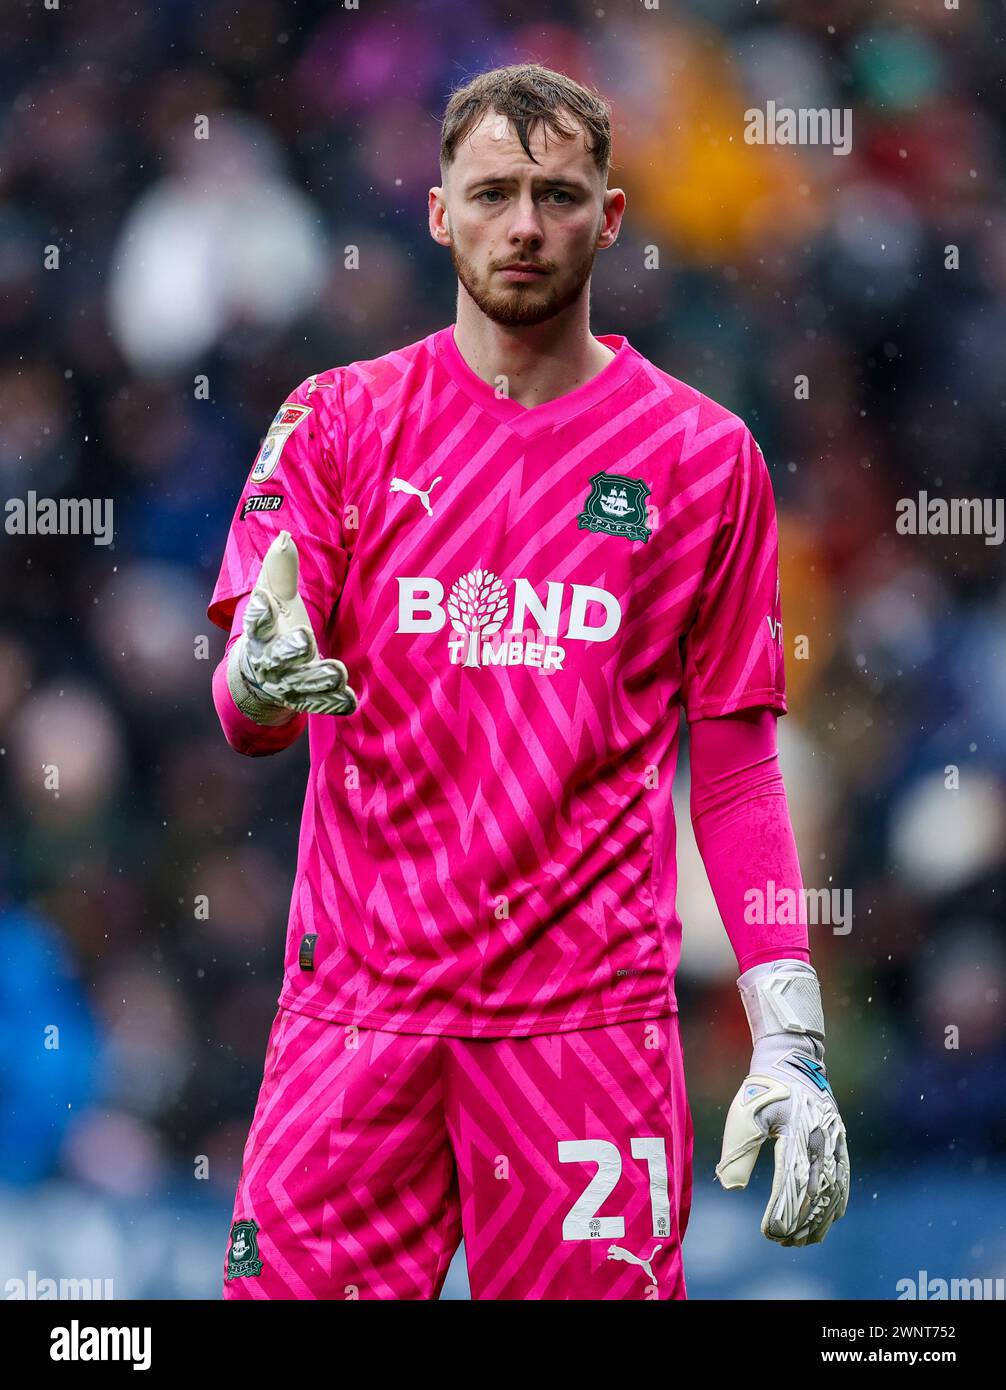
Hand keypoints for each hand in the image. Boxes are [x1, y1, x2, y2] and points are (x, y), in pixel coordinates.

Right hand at [227, 531, 356, 721]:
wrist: (261, 681)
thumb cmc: (273, 629)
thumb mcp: (275, 600)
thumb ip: (280, 571)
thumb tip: (285, 536)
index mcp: (260, 634)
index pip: (256, 622)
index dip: (259, 612)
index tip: (264, 600)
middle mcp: (271, 662)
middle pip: (279, 658)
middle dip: (291, 650)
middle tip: (305, 640)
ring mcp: (290, 684)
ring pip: (303, 685)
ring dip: (319, 680)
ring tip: (336, 672)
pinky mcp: (309, 700)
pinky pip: (322, 704)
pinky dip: (335, 703)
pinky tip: (350, 700)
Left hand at [715, 960, 849, 1245]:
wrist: (791, 1060)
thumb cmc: (761, 1089)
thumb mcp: (744, 1115)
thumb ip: (738, 1152)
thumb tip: (731, 1187)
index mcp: (795, 1132)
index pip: (791, 1182)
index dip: (782, 1211)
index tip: (768, 1232)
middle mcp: (819, 1139)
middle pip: (816, 1193)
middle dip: (800, 1223)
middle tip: (782, 1243)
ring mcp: (833, 1141)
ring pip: (833, 1190)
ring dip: (819, 1220)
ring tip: (802, 1240)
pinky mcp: (838, 1141)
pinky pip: (843, 1178)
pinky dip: (837, 1203)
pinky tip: (830, 1219)